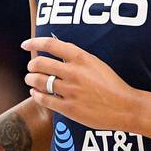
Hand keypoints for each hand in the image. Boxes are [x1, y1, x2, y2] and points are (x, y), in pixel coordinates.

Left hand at [22, 36, 141, 130]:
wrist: (125, 106)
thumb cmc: (112, 84)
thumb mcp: (96, 63)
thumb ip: (77, 58)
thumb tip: (56, 52)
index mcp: (82, 58)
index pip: (51, 45)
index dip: (34, 42)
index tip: (25, 44)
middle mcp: (74, 72)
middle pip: (40, 63)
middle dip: (32, 65)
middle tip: (31, 67)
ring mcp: (71, 91)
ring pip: (40, 81)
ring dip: (31, 79)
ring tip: (30, 79)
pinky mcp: (69, 108)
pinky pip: (44, 99)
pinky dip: (36, 95)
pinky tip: (35, 93)